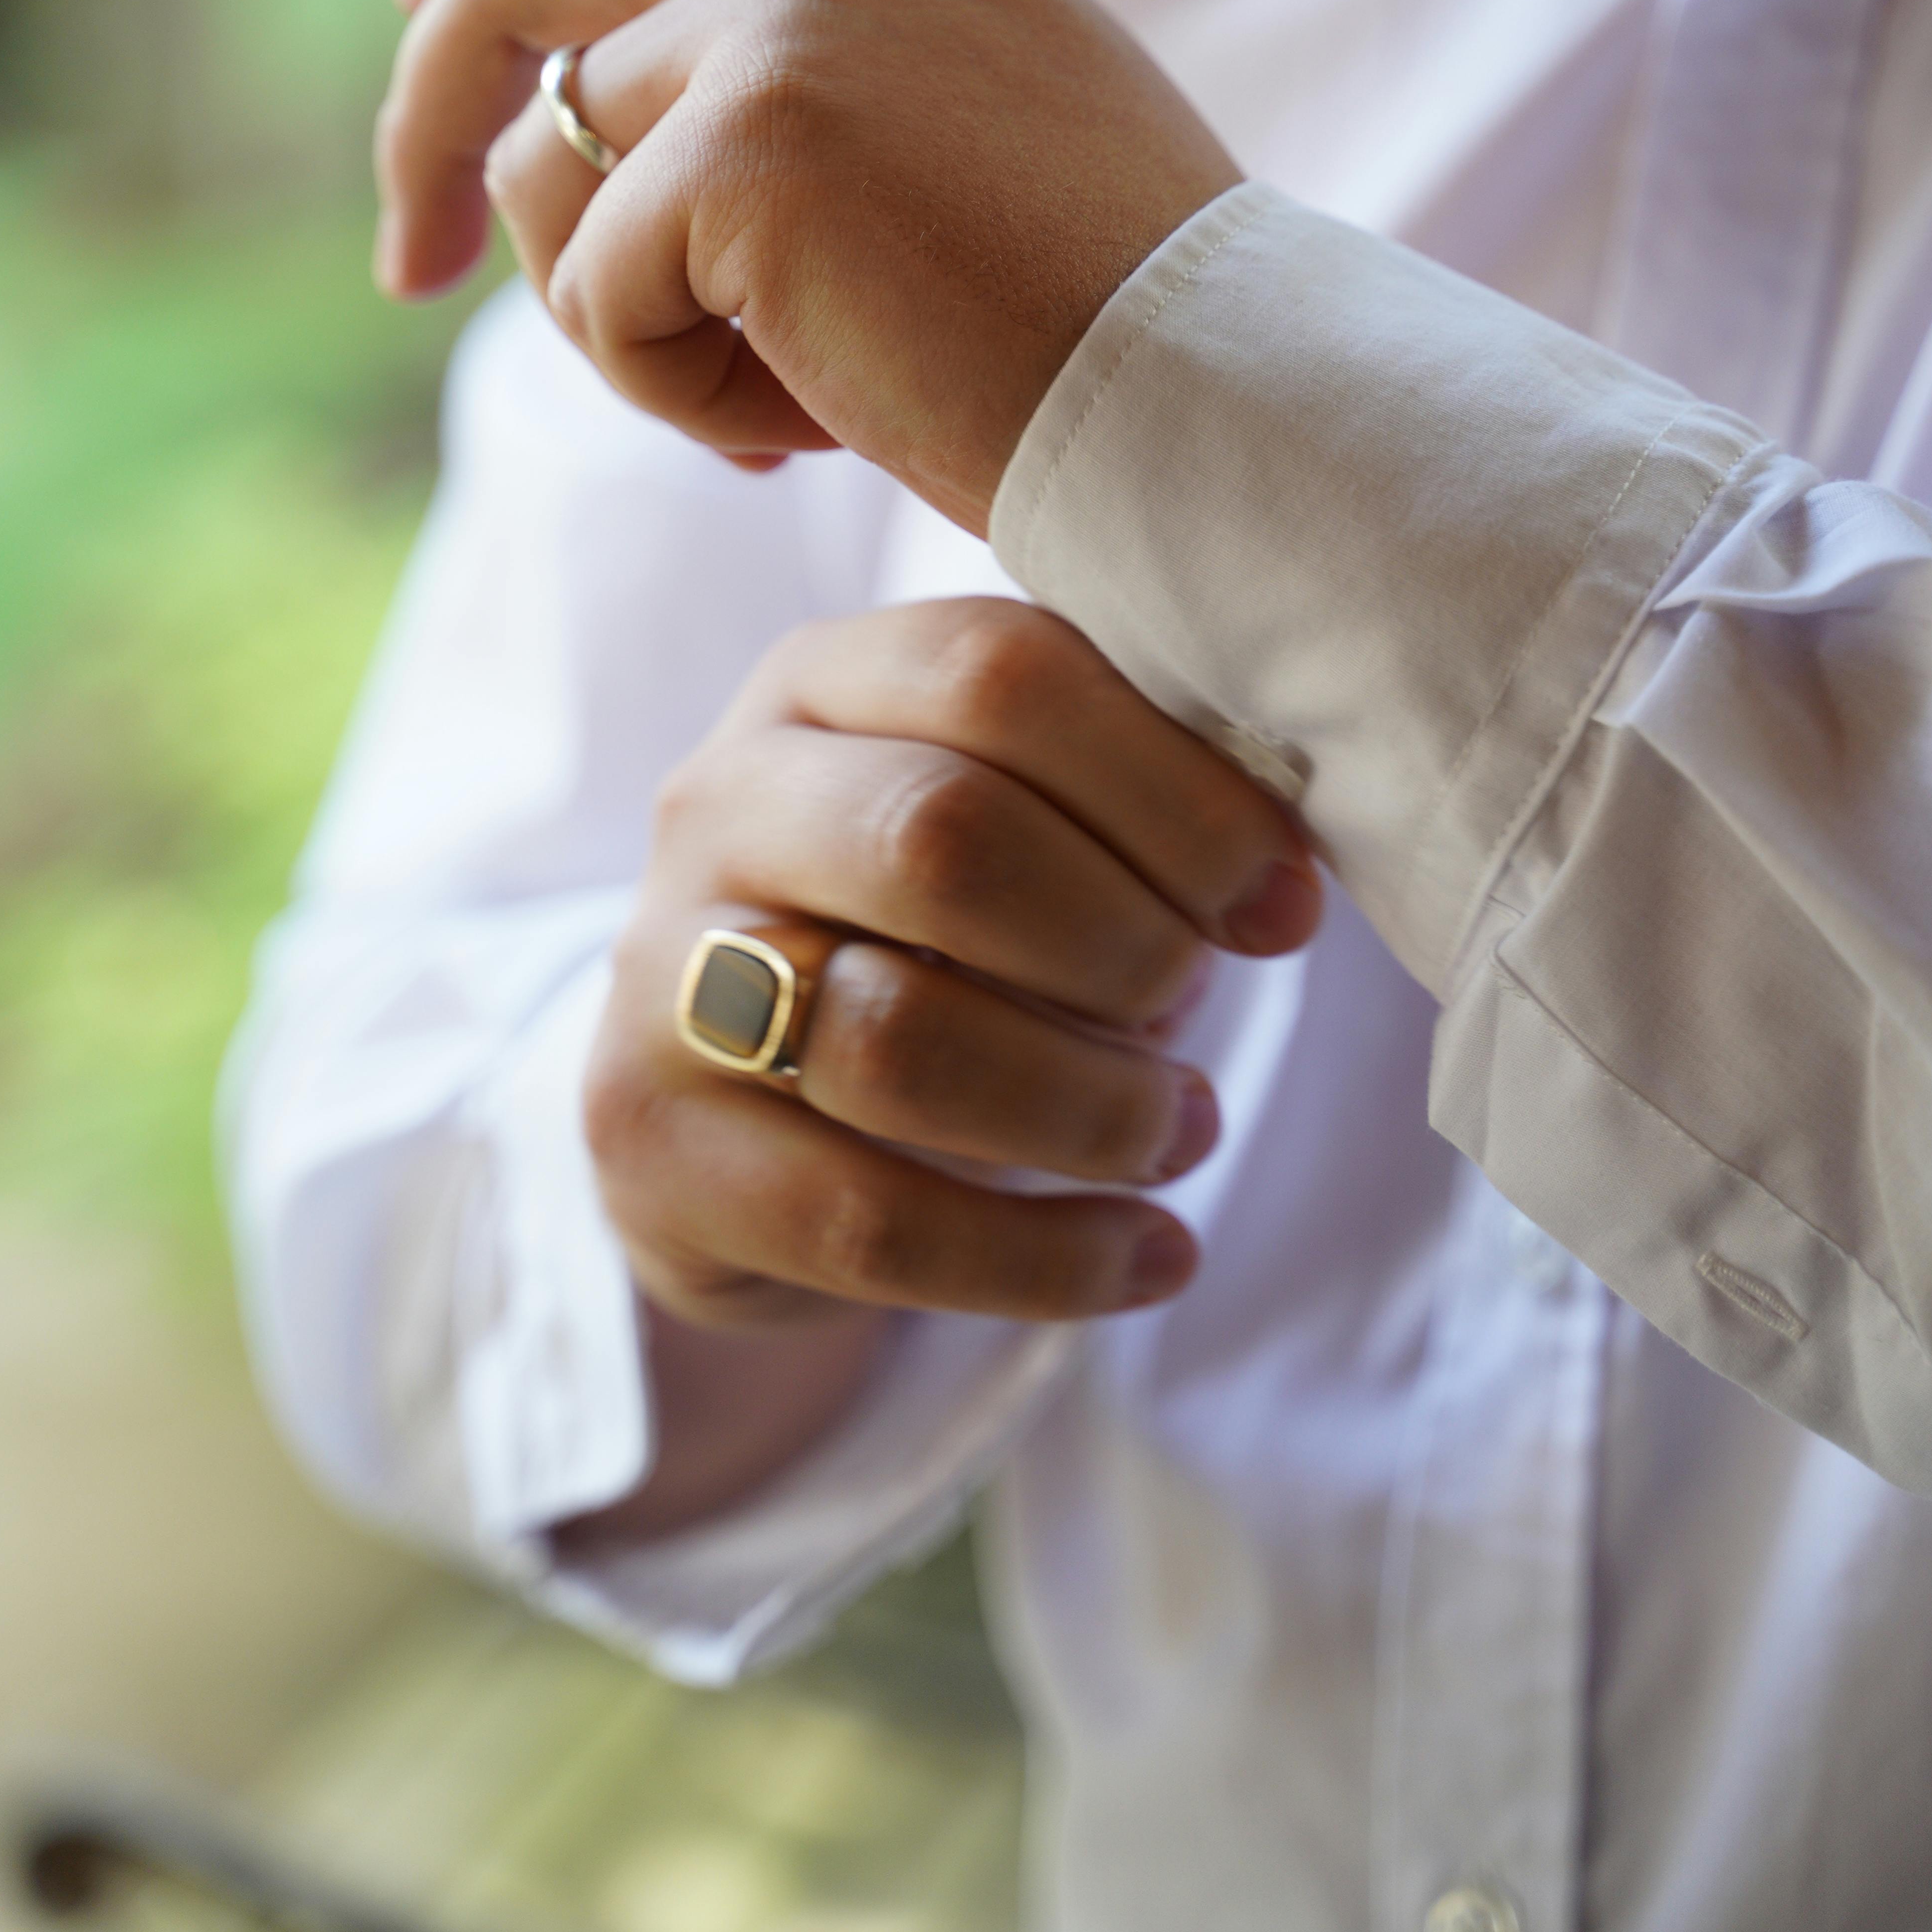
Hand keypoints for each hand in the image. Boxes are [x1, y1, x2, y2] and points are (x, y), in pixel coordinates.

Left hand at [374, 0, 1239, 533]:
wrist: (1208, 398)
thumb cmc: (1095, 301)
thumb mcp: (962, 102)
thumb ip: (812, 42)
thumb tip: (582, 111)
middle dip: (421, 105)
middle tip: (408, 258)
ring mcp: (778, 17)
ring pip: (545, 171)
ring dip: (623, 316)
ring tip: (777, 396)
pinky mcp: (742, 148)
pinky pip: (594, 298)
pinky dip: (668, 395)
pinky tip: (802, 429)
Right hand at [585, 598, 1318, 1334]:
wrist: (736, 1097)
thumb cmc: (930, 931)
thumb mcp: (1013, 822)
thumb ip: (1127, 801)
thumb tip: (1280, 884)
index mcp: (821, 681)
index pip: (998, 672)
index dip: (1171, 788)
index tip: (1281, 900)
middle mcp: (718, 800)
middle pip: (938, 834)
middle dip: (1120, 940)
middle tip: (1197, 1005)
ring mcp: (662, 975)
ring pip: (897, 1038)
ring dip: (1090, 1105)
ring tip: (1181, 1130)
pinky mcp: (650, 1148)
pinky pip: (869, 1221)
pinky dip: (1047, 1259)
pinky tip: (1149, 1256)